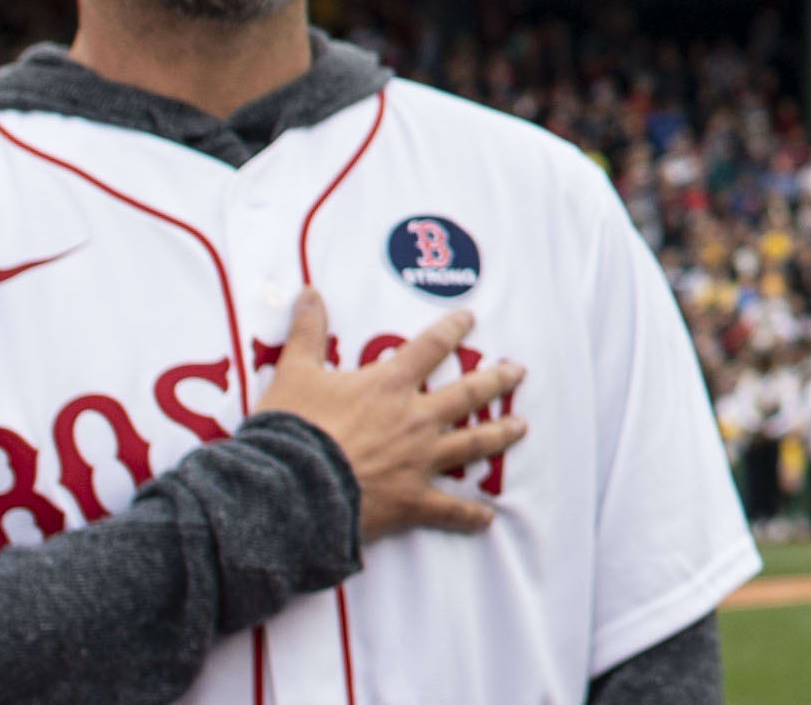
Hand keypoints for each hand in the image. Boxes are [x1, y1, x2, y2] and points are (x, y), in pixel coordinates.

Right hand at [256, 288, 528, 541]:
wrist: (290, 491)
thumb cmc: (292, 430)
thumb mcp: (294, 373)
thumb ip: (307, 332)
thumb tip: (308, 291)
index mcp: (390, 385)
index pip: (430, 348)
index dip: (452, 330)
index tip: (470, 319)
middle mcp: (415, 419)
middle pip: (467, 394)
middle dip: (495, 380)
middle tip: (517, 372)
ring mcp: (420, 461)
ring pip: (472, 444)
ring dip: (498, 435)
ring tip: (520, 427)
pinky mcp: (412, 501)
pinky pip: (449, 510)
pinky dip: (470, 515)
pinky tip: (486, 517)